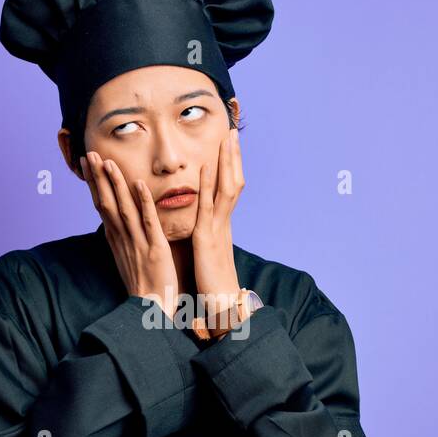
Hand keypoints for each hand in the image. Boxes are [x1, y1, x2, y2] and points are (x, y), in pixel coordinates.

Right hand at [81, 152, 179, 319]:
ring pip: (123, 208)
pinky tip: (139, 184)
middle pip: (107, 203)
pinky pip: (147, 222)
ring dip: (115, 184)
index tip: (87, 165)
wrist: (149, 311)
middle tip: (89, 154)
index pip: (102, 206)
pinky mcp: (154, 249)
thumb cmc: (143, 287)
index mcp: (116, 240)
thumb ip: (123, 240)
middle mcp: (122, 239)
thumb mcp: (128, 259)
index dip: (94, 184)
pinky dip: (142, 203)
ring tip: (107, 162)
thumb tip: (115, 226)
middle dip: (97, 178)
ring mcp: (137, 244)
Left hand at [192, 127, 243, 331]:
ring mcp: (218, 228)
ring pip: (227, 188)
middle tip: (232, 130)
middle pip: (233, 181)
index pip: (228, 189)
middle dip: (233, 156)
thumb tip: (204, 228)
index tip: (229, 145)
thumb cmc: (212, 284)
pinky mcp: (207, 238)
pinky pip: (209, 206)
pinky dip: (210, 183)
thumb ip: (206, 237)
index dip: (230, 166)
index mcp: (221, 225)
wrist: (219, 306)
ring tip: (227, 137)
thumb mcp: (207, 254)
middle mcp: (223, 223)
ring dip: (228, 161)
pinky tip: (208, 165)